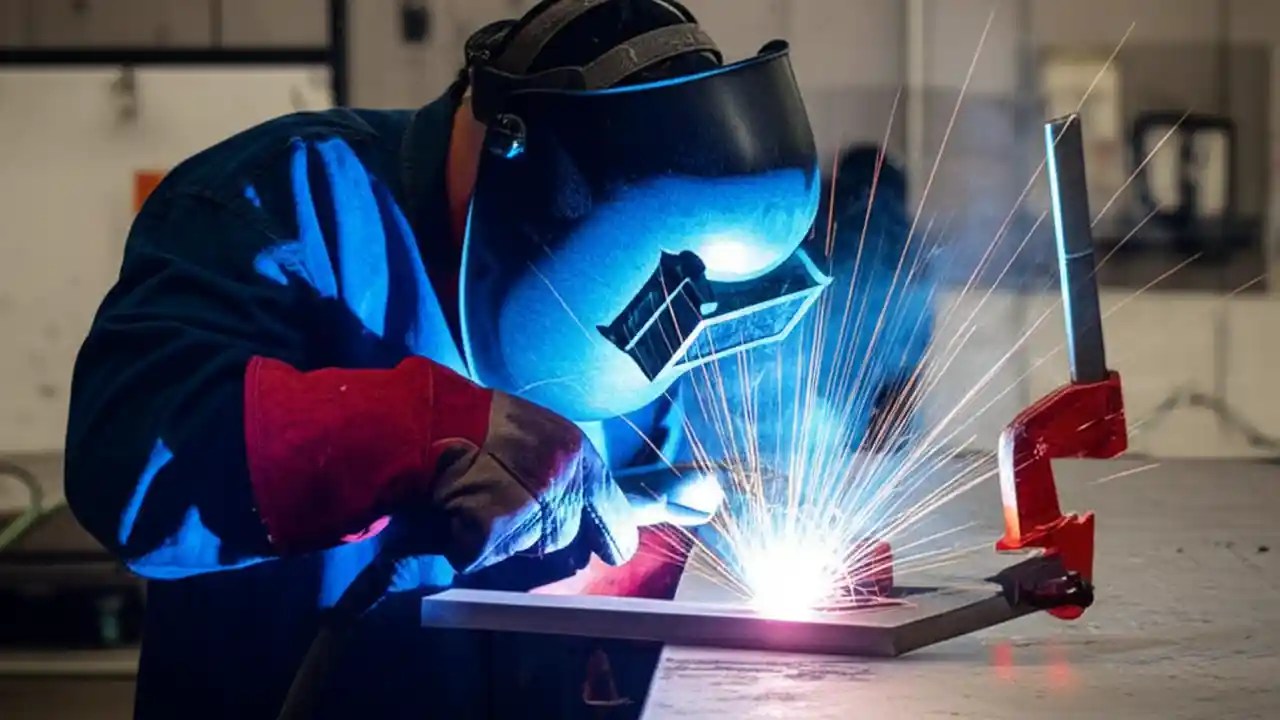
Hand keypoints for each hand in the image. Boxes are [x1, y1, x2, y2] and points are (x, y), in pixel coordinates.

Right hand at [429, 392, 637, 573]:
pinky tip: (450, 512)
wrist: (420, 418)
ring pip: (522, 547)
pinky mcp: (490, 535)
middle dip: (537, 530)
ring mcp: (527, 512)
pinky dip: (463, 543)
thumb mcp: (535, 430)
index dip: (612, 534)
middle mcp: (560, 482)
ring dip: (500, 536)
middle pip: (562, 534)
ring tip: (471, 497)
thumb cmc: (472, 419)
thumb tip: (588, 510)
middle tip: (502, 500)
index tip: (613, 550)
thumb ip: (564, 467)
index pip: (614, 510)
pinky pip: (480, 555)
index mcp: (575, 451)